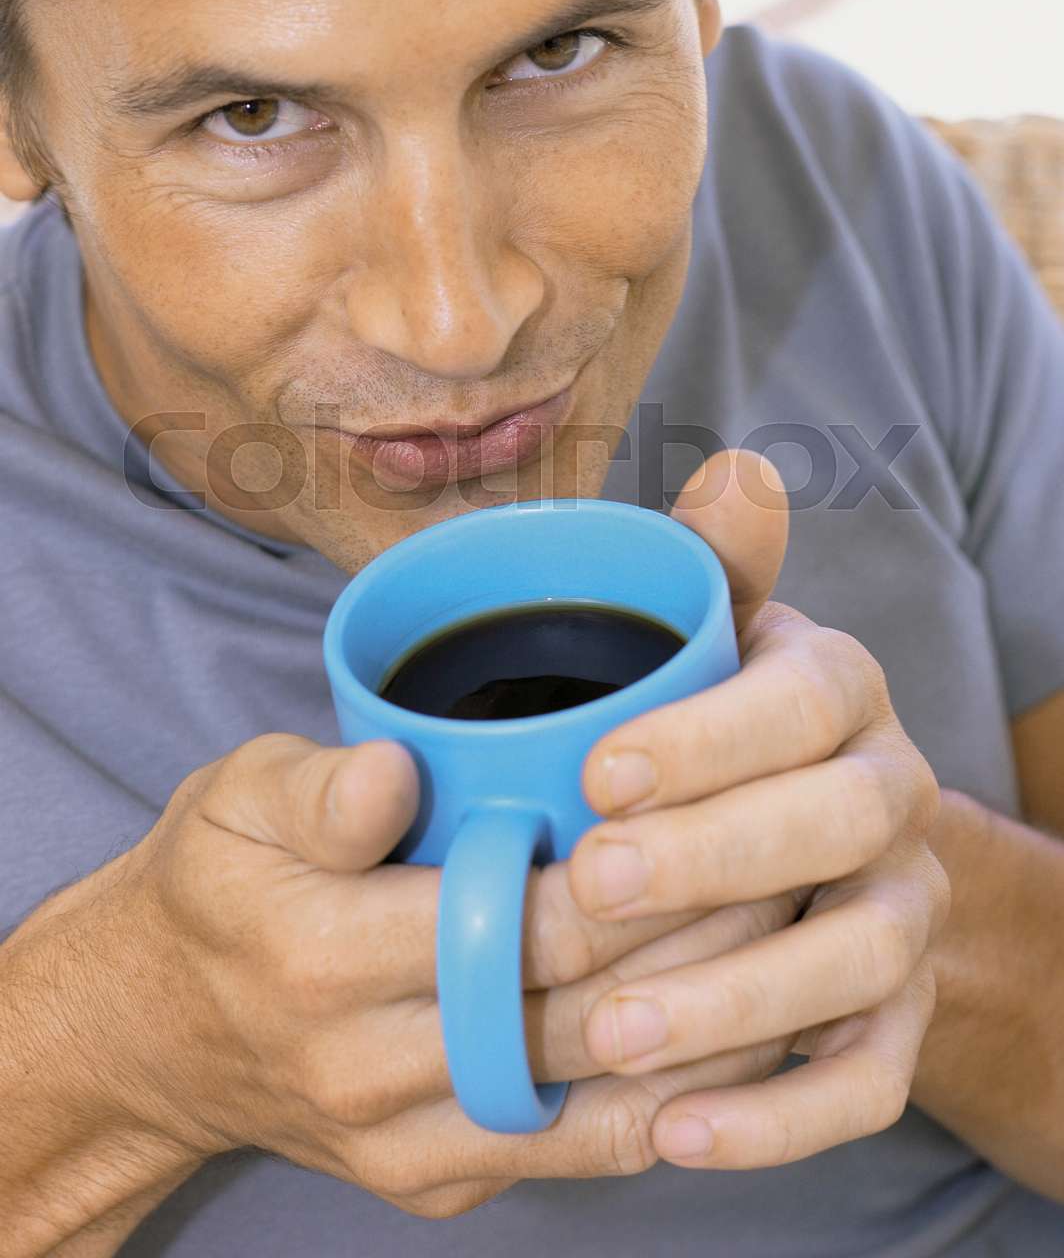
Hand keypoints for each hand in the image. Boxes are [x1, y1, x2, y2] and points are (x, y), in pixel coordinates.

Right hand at [106, 730, 809, 1221]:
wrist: (153, 1034)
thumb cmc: (212, 888)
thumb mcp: (233, 802)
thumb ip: (316, 790)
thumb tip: (399, 773)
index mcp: (322, 959)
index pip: (513, 918)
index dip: (630, 870)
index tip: (718, 804)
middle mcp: (369, 1070)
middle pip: (576, 1008)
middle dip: (699, 935)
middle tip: (794, 857)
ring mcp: (409, 1143)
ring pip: (599, 1095)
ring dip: (709, 1021)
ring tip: (794, 936)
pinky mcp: (439, 1182)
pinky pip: (580, 1152)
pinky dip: (670, 1099)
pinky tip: (742, 1036)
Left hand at [568, 449, 951, 1170]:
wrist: (800, 838)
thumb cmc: (715, 721)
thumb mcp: (712, 634)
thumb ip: (711, 563)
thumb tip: (741, 467)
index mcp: (837, 690)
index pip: (807, 698)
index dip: (713, 737)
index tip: (597, 773)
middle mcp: (892, 794)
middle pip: (838, 825)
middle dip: (717, 858)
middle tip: (590, 888)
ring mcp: (905, 910)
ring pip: (857, 959)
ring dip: (737, 1001)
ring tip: (612, 1032)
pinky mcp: (898, 1018)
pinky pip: (869, 1081)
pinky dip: (780, 1119)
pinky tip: (673, 1136)